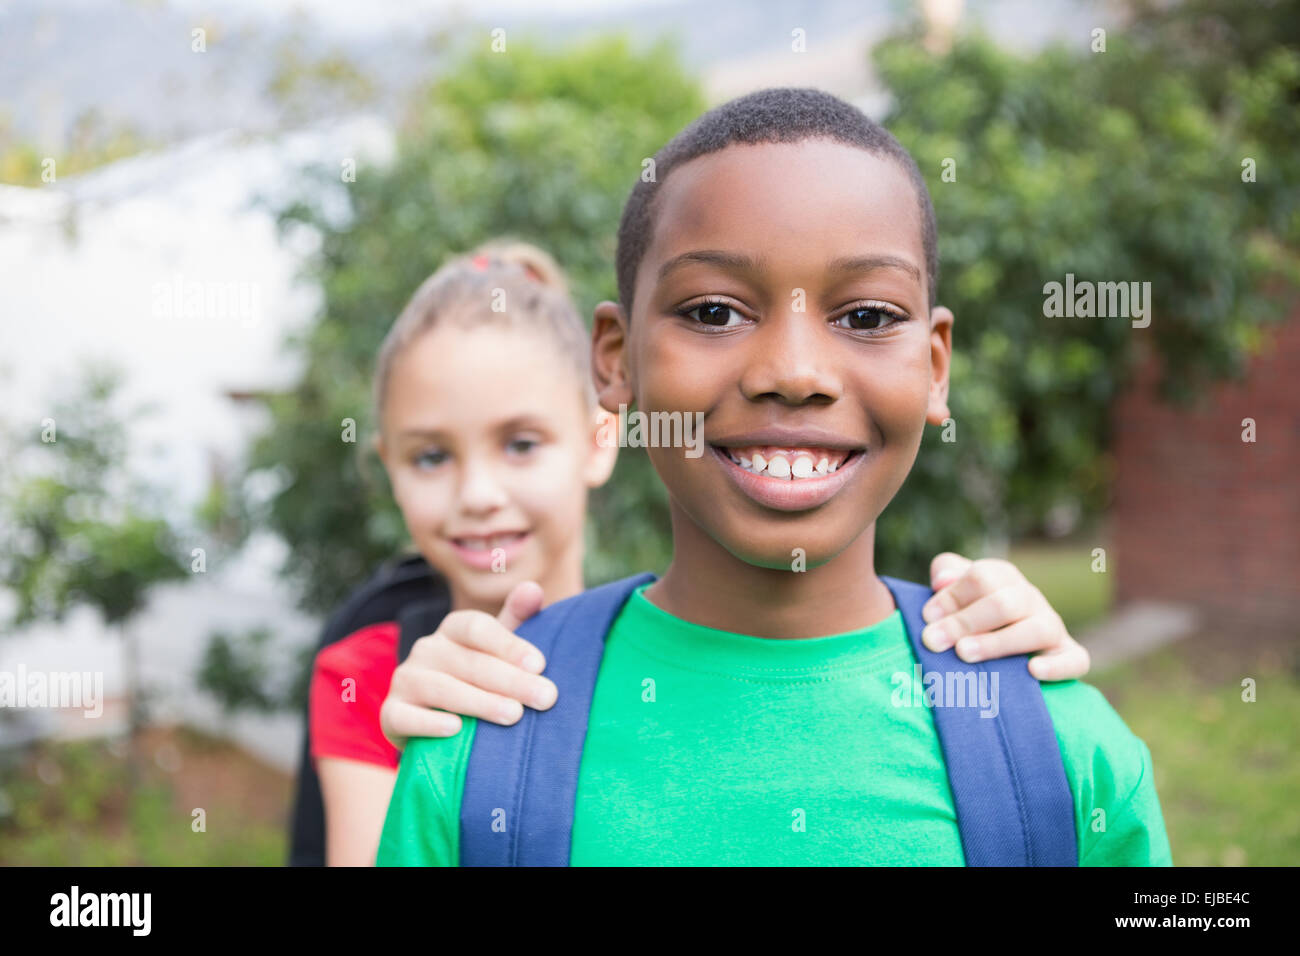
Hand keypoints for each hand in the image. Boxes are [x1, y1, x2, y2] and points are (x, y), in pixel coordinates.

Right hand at [378, 581, 557, 748]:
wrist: (433, 723)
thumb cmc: (477, 680)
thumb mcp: (496, 649)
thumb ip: (515, 619)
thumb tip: (533, 588)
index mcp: (453, 629)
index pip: (478, 628)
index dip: (509, 645)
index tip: (540, 664)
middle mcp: (427, 649)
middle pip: (469, 661)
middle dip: (511, 680)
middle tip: (545, 697)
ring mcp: (405, 680)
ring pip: (441, 688)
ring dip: (480, 701)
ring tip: (514, 715)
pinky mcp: (391, 713)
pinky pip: (405, 716)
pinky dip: (429, 723)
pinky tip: (456, 729)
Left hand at [920, 553, 1090, 680]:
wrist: (1006, 642)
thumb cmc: (969, 613)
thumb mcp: (956, 587)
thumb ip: (946, 572)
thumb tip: (942, 580)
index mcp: (1003, 576)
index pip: (981, 578)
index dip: (952, 597)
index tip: (926, 618)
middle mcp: (1030, 598)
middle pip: (1004, 603)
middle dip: (965, 622)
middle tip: (933, 641)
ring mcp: (1052, 626)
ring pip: (1036, 630)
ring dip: (998, 643)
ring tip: (964, 654)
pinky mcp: (1068, 655)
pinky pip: (1075, 659)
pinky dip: (1057, 666)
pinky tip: (1032, 671)